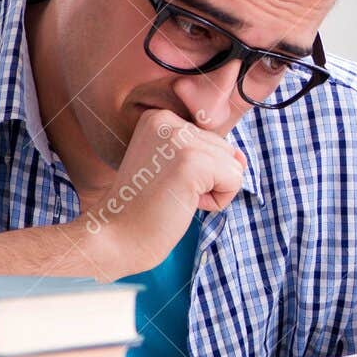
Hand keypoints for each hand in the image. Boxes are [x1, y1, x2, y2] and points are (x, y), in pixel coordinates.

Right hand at [79, 109, 246, 277]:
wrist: (114, 238)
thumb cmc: (144, 210)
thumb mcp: (174, 169)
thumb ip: (208, 154)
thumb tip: (241, 157)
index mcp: (159, 118)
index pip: (210, 140)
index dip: (196, 171)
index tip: (161, 182)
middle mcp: (168, 121)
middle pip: (224, 149)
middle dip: (206, 180)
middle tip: (167, 193)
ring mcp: (180, 139)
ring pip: (232, 165)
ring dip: (211, 191)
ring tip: (173, 198)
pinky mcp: (193, 162)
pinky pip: (235, 180)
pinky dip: (217, 201)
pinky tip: (184, 203)